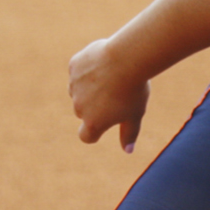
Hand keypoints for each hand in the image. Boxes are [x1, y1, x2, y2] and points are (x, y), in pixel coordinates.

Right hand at [69, 37, 148, 152]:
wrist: (127, 58)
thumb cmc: (134, 90)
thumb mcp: (135, 114)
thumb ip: (129, 133)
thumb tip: (128, 150)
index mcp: (93, 123)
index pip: (86, 136)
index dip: (95, 131)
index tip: (106, 121)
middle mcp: (79, 106)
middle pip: (84, 111)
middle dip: (95, 105)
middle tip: (116, 92)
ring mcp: (74, 86)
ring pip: (79, 90)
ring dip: (90, 86)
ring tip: (111, 75)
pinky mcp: (73, 66)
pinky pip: (79, 70)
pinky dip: (88, 68)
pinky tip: (104, 63)